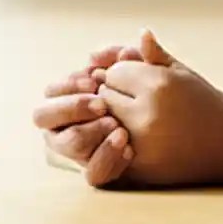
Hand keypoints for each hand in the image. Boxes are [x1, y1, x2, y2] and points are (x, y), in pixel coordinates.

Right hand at [32, 44, 146, 186]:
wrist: (180, 129)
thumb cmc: (153, 92)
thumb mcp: (145, 70)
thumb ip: (127, 57)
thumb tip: (104, 50)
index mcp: (67, 98)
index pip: (51, 91)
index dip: (68, 85)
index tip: (94, 82)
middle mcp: (64, 125)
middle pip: (42, 116)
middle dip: (71, 107)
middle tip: (102, 105)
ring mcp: (77, 150)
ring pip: (65, 145)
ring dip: (90, 133)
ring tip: (119, 127)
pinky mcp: (97, 170)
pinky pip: (92, 173)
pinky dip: (108, 158)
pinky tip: (129, 148)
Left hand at [97, 30, 222, 186]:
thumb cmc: (203, 101)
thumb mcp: (181, 72)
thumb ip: (155, 54)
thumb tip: (140, 33)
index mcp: (158, 84)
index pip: (114, 72)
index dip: (123, 74)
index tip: (138, 81)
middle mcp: (147, 112)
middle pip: (104, 96)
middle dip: (115, 95)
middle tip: (135, 100)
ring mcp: (141, 141)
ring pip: (104, 121)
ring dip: (112, 117)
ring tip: (134, 116)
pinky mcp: (139, 165)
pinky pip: (111, 146)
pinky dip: (115, 141)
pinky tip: (134, 135)